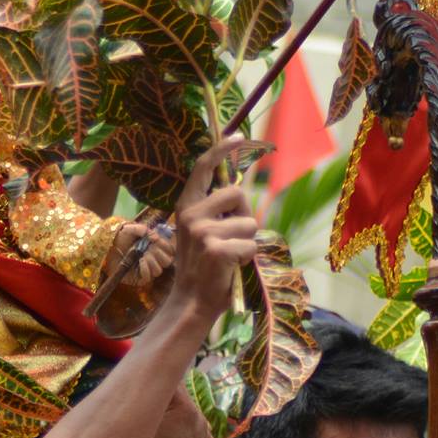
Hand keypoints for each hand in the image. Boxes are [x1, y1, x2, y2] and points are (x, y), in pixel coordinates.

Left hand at [108, 220, 176, 286]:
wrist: (106, 250)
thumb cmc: (119, 239)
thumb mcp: (129, 229)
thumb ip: (143, 229)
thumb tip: (156, 238)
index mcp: (155, 247)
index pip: (169, 250)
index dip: (166, 246)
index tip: (156, 241)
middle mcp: (153, 259)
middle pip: (167, 261)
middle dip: (160, 254)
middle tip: (150, 249)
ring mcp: (147, 269)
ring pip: (159, 270)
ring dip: (152, 261)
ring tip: (143, 256)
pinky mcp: (139, 278)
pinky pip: (149, 277)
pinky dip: (146, 269)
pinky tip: (139, 262)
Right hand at [166, 140, 258, 313]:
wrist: (191, 302)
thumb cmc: (204, 266)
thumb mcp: (204, 231)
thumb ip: (217, 211)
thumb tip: (240, 191)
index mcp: (186, 205)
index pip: (202, 167)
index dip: (220, 149)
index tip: (238, 136)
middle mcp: (191, 213)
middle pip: (238, 193)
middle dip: (245, 214)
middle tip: (233, 238)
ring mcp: (202, 231)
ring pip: (249, 222)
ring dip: (248, 240)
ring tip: (230, 256)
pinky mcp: (216, 248)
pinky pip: (251, 245)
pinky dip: (248, 258)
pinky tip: (231, 268)